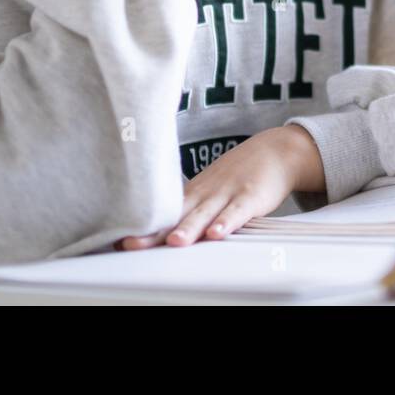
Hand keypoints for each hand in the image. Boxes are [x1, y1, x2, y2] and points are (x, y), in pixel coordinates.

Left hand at [115, 125, 324, 249]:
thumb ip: (189, 208)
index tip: (120, 240)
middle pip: (178, 214)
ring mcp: (227, 193)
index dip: (143, 227)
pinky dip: (227, 222)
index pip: (164, 213)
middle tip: (133, 244)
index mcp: (193, 193)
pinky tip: (218, 234)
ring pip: (205, 213)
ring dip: (190, 228)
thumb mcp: (210, 188)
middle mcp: (206, 193)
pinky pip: (237, 211)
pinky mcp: (250, 196)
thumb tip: (160, 229)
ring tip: (175, 242)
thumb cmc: (238, 174)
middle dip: (155, 231)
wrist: (274, 151)